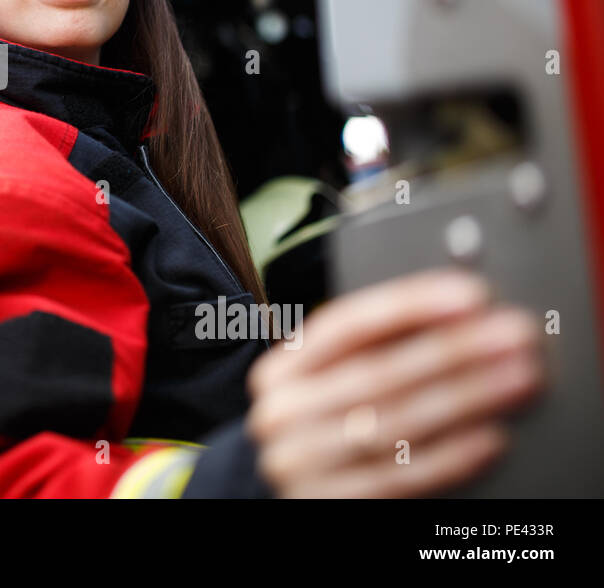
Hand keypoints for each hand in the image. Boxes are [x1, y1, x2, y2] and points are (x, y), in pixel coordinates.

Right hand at [244, 267, 545, 496]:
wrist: (284, 493)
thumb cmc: (326, 426)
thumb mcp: (331, 382)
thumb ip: (375, 350)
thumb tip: (457, 312)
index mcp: (281, 370)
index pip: (345, 326)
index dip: (410, 306)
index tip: (470, 295)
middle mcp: (281, 413)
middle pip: (376, 373)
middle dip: (454, 350)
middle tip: (513, 336)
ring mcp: (300, 463)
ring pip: (393, 424)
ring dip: (465, 398)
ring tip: (517, 378)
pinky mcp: (328, 504)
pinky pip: (400, 478)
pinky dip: (451, 457)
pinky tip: (490, 437)